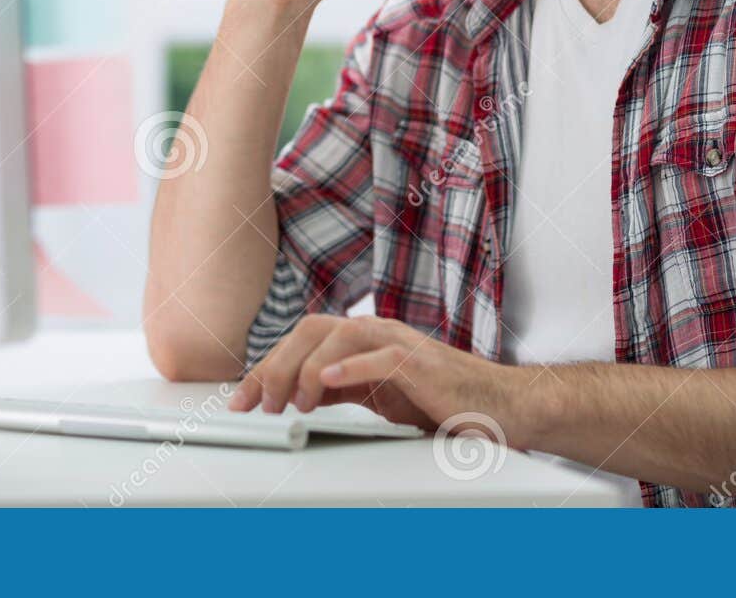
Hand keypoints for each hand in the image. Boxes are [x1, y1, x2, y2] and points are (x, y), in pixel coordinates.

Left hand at [227, 314, 516, 435]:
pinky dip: (352, 368)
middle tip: (257, 403)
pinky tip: (328, 384)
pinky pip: (381, 357)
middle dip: (276, 366)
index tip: (240, 398)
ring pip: (339, 336)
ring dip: (308, 369)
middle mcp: (375, 334)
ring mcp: (399, 343)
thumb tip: (293, 396)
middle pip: (311, 330)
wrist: (495, 405)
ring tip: (293, 400)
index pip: (301, 341)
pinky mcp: (421, 363)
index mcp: (361, 341)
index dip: (266, 367)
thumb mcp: (376, 397)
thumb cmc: (440, 399)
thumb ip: (339, 390)